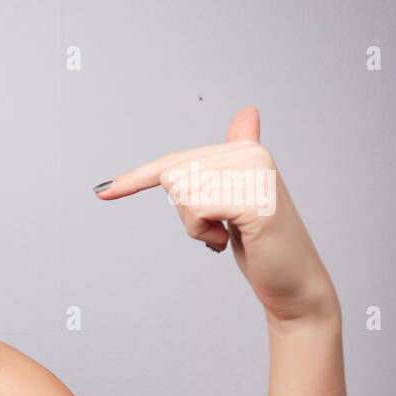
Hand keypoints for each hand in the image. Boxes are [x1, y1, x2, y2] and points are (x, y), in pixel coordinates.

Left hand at [93, 107, 338, 325]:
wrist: (294, 283)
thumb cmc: (263, 242)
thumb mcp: (239, 196)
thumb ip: (234, 160)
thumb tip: (248, 112)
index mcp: (247, 148)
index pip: (177, 161)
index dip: (137, 178)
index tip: (102, 191)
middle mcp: (252, 152)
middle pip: (173, 176)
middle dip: (185, 212)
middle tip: (219, 228)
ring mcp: (255, 174)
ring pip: (181, 193)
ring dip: (195, 224)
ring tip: (228, 232)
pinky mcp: (253, 200)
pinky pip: (195, 209)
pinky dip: (202, 232)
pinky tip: (229, 239)